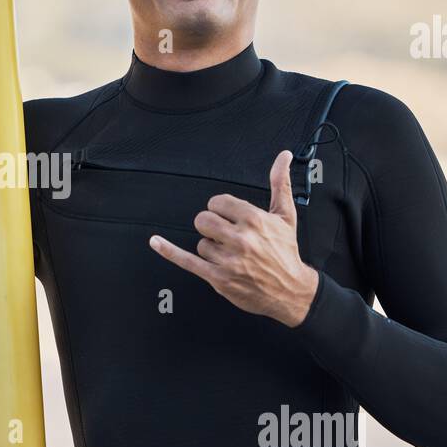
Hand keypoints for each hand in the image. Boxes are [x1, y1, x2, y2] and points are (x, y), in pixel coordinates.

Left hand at [148, 149, 319, 326]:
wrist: (290, 291)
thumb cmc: (285, 252)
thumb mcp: (286, 215)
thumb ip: (280, 183)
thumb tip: (283, 156)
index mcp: (254, 220)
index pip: (218, 202)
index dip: (221, 209)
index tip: (228, 217)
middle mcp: (241, 239)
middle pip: (203, 220)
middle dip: (211, 225)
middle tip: (224, 234)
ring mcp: (228, 260)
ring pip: (201, 243)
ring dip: (212, 248)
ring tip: (231, 255)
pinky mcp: (218, 277)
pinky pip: (187, 260)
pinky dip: (169, 251)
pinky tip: (156, 242)